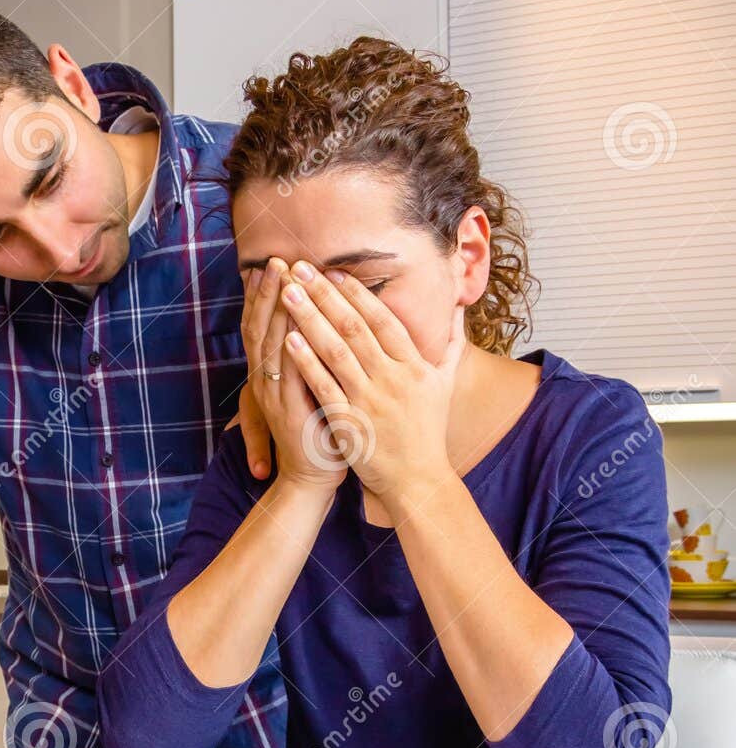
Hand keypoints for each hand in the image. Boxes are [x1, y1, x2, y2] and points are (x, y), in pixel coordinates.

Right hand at [240, 259, 346, 492]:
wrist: (311, 476)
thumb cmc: (319, 429)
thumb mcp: (315, 386)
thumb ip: (314, 357)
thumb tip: (326, 322)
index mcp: (271, 372)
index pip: (263, 324)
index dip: (265, 294)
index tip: (276, 263)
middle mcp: (265, 381)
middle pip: (259, 327)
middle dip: (267, 293)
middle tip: (276, 261)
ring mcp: (272, 396)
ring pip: (269, 345)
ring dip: (275, 312)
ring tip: (282, 282)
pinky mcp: (287, 413)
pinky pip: (286, 376)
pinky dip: (290, 351)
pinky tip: (295, 328)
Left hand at [279, 262, 464, 511]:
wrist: (418, 480)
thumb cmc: (428, 432)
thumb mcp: (444, 385)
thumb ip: (450, 344)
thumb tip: (460, 309)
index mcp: (414, 366)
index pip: (383, 320)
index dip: (358, 293)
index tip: (334, 270)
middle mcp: (392, 378)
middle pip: (354, 327)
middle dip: (326, 294)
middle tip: (300, 267)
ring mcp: (369, 400)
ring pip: (335, 350)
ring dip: (309, 318)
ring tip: (288, 292)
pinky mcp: (349, 423)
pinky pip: (323, 385)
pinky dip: (306, 361)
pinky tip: (288, 338)